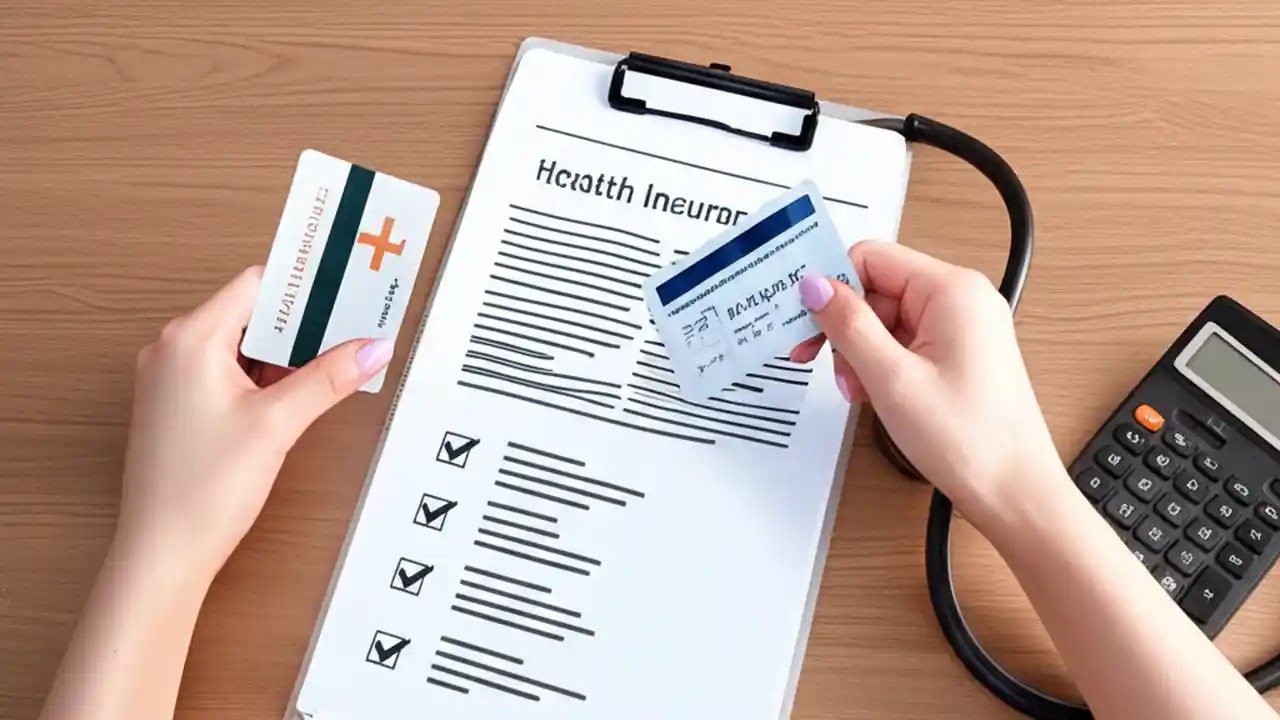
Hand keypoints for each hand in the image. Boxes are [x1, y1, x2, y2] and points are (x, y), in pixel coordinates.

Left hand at [117, 266, 392, 577]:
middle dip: (303, 322)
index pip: (256, 285)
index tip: (344, 288)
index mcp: (189, 339)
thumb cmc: (201, 490)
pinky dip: (267, 376)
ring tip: (333, 363)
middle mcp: (173, 350)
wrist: (164, 552)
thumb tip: (371, 347)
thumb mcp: (278, 423)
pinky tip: (300, 394)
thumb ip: (329, 378)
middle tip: (351, 328)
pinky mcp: (181, 406)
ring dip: (287, 353)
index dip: (304, 285)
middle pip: (252, 313)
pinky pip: (231, 371)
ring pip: (244, 344)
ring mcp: (174, 379)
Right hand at [790, 242, 1060, 519]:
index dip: (831, 284)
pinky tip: (873, 393)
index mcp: (952, 291)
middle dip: (843, 327)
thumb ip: (848, 325)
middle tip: (814, 358)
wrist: (1014, 493)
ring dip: (859, 352)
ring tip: (857, 389)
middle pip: (875, 289)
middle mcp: (961, 300)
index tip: (799, 313)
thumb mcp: (892, 378)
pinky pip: (903, 343)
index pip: (871, 258)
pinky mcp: (958, 354)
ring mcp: (962, 328)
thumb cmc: (973, 440)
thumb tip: (815, 285)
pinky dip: (879, 365)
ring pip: (885, 320)